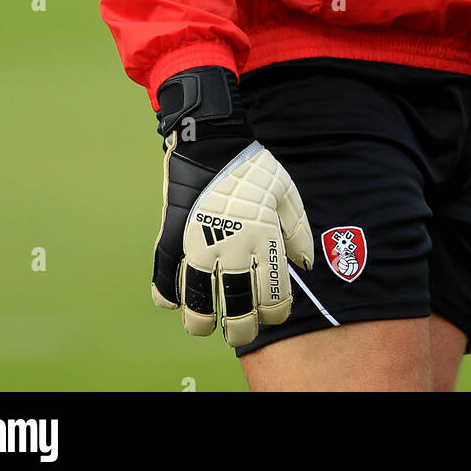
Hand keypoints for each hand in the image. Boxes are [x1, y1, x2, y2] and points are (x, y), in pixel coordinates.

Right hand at [150, 67, 313, 346]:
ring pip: (198, 307)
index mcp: (263, 240)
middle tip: (242, 331)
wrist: (208, 139)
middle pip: (238, 313)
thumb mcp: (286, 191)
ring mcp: (198, 248)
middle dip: (243, 331)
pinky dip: (168, 297)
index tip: (274, 312)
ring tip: (208, 324)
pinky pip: (164, 282)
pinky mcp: (172, 240)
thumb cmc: (252, 165)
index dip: (276, 313)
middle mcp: (231, 250)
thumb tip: (306, 265)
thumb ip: (299, 231)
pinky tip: (178, 299)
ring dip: (203, 323)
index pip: (272, 298)